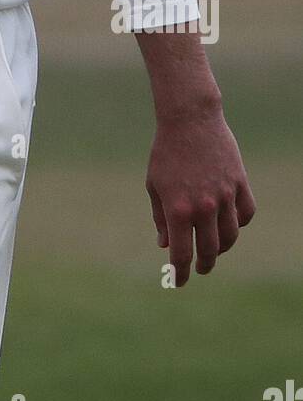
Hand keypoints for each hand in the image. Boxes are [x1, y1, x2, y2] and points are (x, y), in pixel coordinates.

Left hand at [145, 105, 255, 286]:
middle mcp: (204, 206)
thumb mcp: (154, 185)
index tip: (178, 281)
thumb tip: (165, 246)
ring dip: (223, 248)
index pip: (182, 254)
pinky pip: (246, 214)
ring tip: (214, 249)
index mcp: (178, 209)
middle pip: (210, 251)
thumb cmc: (165, 152)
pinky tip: (229, 223)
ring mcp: (225, 195)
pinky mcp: (240, 183)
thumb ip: (161, 218)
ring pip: (231, 236)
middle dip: (204, 264)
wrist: (189, 118)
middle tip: (200, 268)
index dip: (180, 273)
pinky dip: (239, 223)